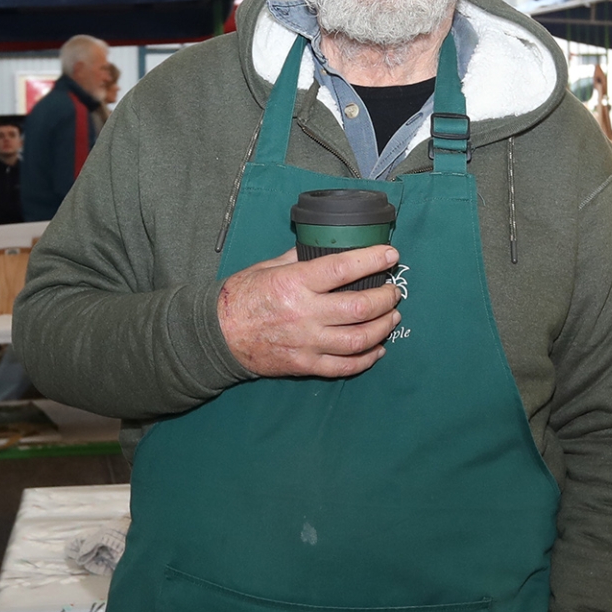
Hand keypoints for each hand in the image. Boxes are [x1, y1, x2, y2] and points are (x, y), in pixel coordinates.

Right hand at [217, 246, 399, 377]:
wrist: (217, 336)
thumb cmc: (242, 297)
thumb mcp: (268, 266)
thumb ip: (300, 257)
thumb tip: (326, 244)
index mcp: (295, 283)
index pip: (343, 269)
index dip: (373, 261)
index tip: (391, 255)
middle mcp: (304, 313)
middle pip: (360, 307)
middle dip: (386, 298)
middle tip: (394, 291)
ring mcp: (306, 343)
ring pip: (359, 339)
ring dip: (383, 327)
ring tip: (391, 316)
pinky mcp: (305, 365)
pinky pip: (344, 366)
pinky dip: (366, 359)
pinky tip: (377, 349)